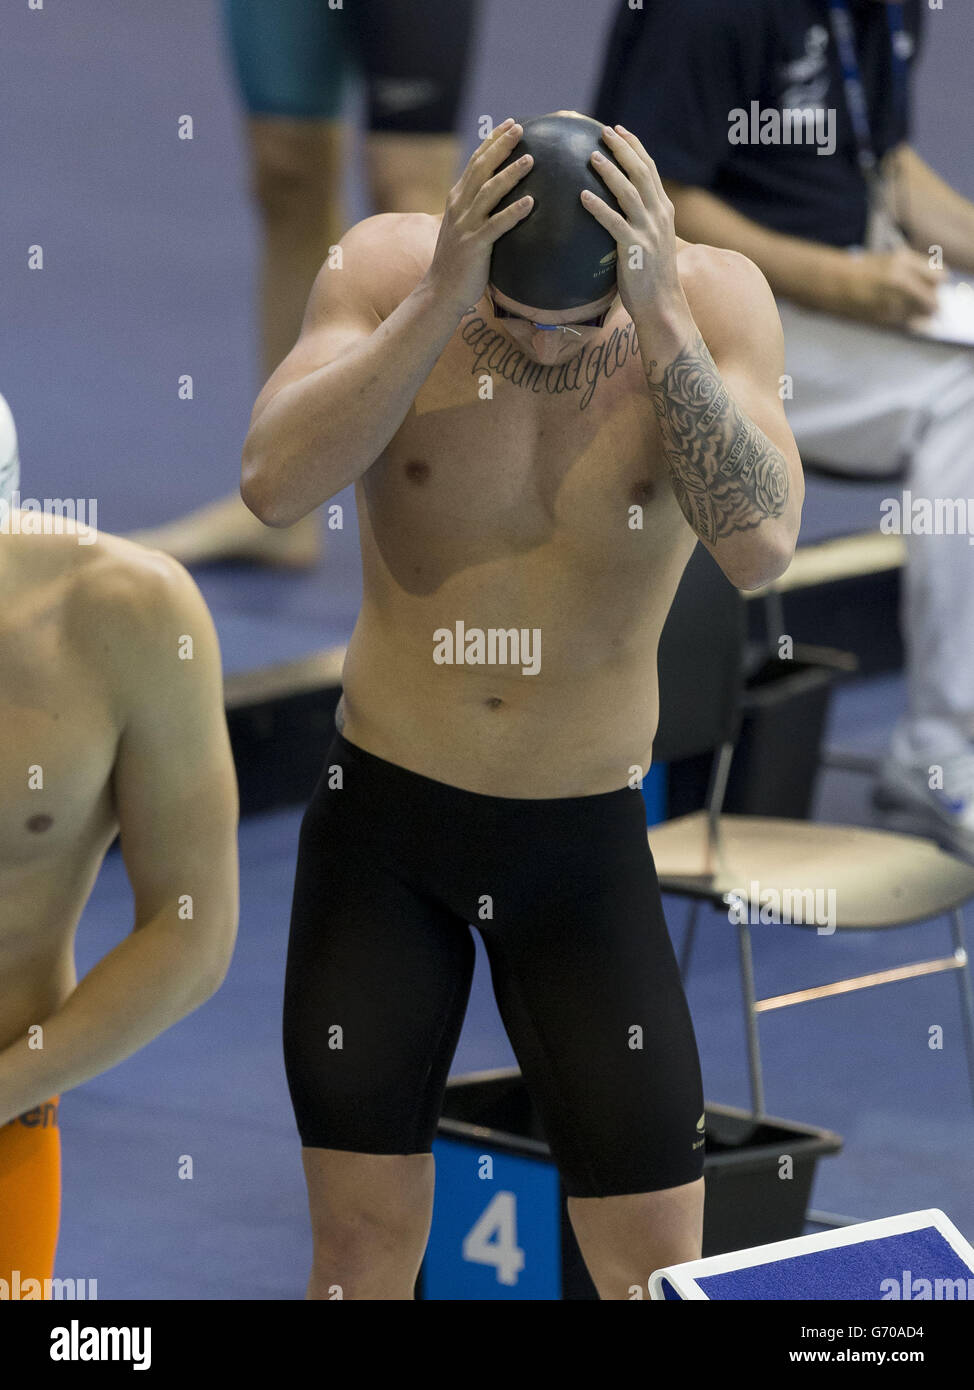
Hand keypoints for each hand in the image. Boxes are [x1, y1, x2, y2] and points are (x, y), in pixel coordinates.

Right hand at [423, 119, 534, 315]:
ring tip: (530, 160)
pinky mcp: (474, 245)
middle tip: (520, 129)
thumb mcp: (465, 227)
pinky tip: (530, 203)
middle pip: (482, 168)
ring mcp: (466, 225)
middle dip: (501, 147)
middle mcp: (459, 206)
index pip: (476, 161)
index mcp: (458, 199)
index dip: (493, 141)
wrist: (440, 291)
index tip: (510, 124)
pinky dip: (513, 212)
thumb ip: (479, 209)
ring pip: (489, 192)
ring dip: (510, 174)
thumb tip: (501, 196)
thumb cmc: (458, 261)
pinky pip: (496, 225)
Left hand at [582, 124, 687, 326]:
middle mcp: (659, 215)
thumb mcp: (649, 242)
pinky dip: (599, 207)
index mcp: (663, 210)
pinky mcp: (635, 249)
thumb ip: (638, 222)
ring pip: (629, 192)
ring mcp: (648, 231)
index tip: (619, 130)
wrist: (661, 304)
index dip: (634, 147)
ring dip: (610, 172)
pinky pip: (614, 223)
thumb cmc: (649, 277)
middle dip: (623, 148)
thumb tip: (616, 210)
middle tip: (604, 131)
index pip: (650, 170)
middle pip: (641, 172)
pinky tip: (582, 196)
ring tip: (592, 156)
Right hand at [840, 248, 941, 325]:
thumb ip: (918, 269)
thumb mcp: (894, 259)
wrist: (837, 283)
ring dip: (920, 313)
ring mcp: (891, 300)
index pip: (939, 276)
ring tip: (908, 307)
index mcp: (904, 261)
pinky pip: (907, 323)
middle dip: (932, 304)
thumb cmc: (866, 270)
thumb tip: (939, 285)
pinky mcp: (884, 316)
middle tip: (929, 304)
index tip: (934, 286)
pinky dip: (908, 321)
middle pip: (932, 300)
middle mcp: (900, 280)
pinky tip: (897, 313)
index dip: (938, 283)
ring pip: (921, 314)